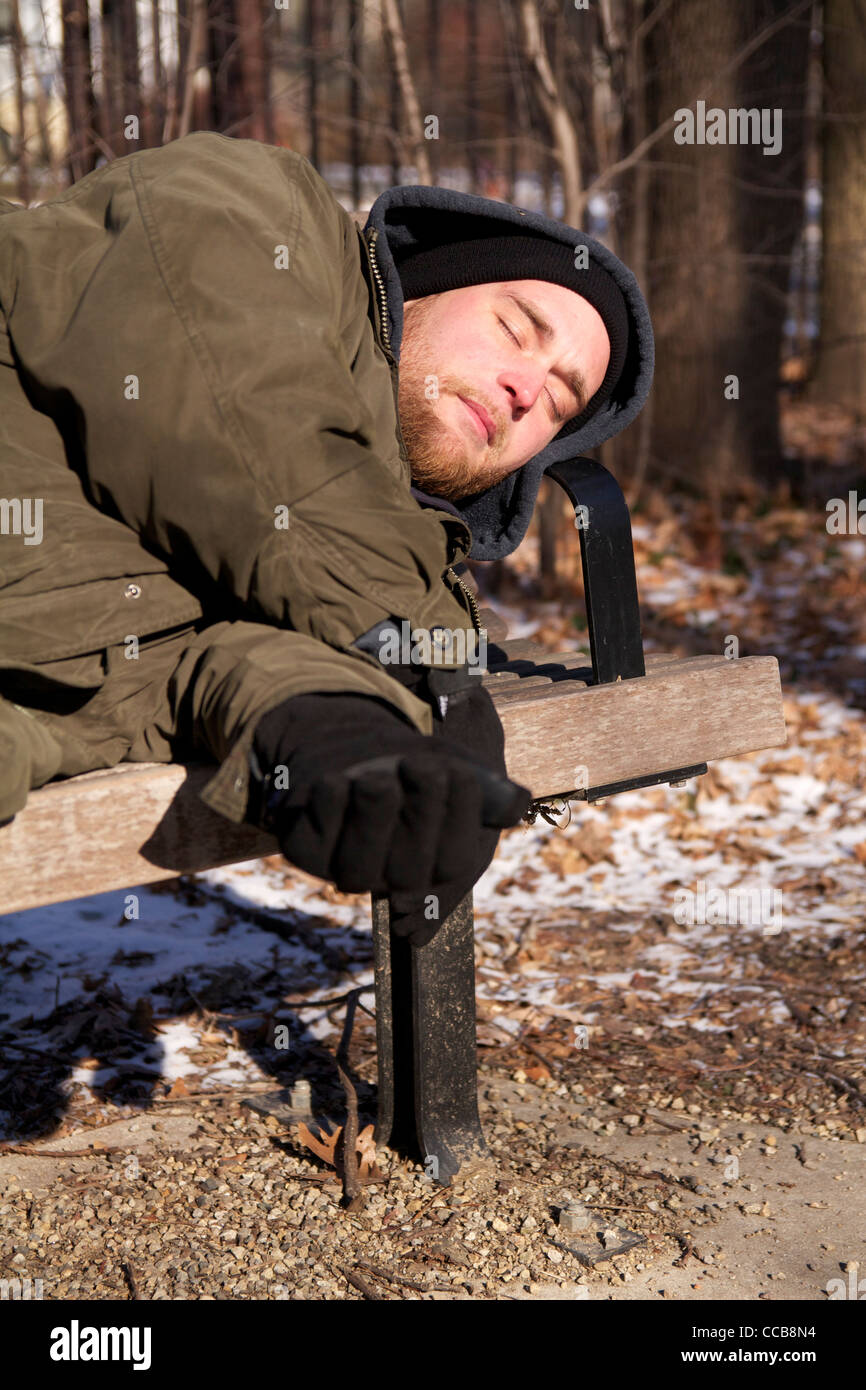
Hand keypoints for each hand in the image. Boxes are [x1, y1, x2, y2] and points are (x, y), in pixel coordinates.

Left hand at [247, 692, 529, 941]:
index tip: (457, 774)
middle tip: (422, 765)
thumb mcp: (463, 771)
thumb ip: (492, 790)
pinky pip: (316, 837)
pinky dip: (330, 801)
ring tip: (381, 774)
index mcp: (438, 869)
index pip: (453, 862)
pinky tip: (339, 779)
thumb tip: (515, 804)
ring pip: (359, 865)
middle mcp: (391, 882)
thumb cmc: (422, 769)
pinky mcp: (305, 851)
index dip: (456, 820)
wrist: (358, 752)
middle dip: (419, 812)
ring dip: (375, 809)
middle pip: (408, 870)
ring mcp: (346, 870)